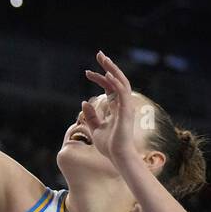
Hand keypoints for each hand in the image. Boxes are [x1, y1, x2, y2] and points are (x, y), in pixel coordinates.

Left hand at [81, 50, 140, 166]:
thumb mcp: (95, 128)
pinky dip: (116, 82)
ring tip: (103, 58)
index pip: (109, 87)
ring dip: (112, 69)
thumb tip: (84, 103)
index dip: (99, 78)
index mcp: (116, 107)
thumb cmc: (109, 146)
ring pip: (121, 82)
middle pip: (117, 80)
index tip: (86, 72)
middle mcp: (123, 104)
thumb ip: (91, 116)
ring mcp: (126, 106)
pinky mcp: (126, 110)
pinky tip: (107, 74)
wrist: (117, 157)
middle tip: (99, 54)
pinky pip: (122, 92)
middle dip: (108, 66)